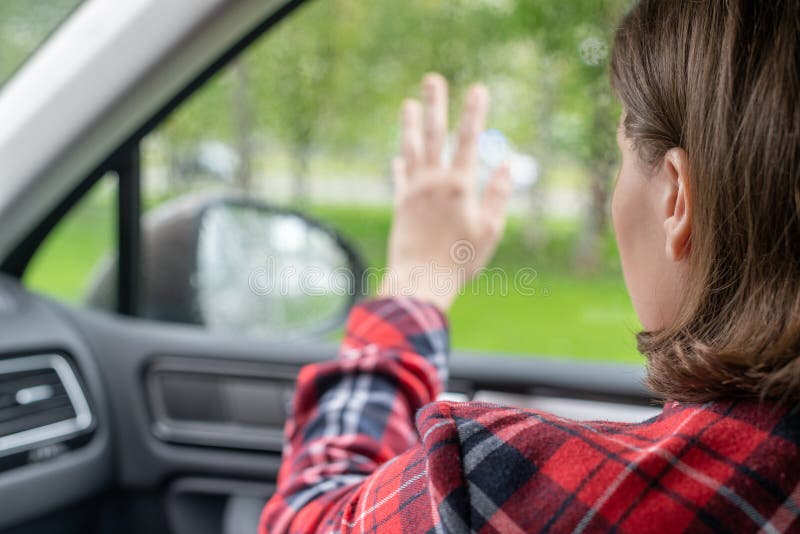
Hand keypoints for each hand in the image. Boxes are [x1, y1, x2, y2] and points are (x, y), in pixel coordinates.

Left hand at [378, 73, 512, 311]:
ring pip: (411, 149)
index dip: (474, 113)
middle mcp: (433, 182)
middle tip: (432, 79)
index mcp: (459, 186)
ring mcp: (413, 192)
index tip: (478, 88)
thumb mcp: (490, 229)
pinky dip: (401, 164)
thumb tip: (506, 164)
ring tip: (407, 104)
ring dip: (410, 125)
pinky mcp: (401, 205)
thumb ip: (498, 194)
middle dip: (435, 105)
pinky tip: (399, 156)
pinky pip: (400, 178)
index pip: (468, 141)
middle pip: (434, 135)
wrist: (421, 281)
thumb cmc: (461, 259)